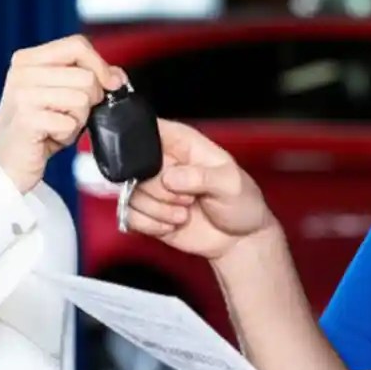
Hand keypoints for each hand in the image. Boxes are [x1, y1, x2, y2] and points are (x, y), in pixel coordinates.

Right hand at [0, 35, 123, 192]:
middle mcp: (22, 73)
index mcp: (27, 60)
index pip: (77, 45)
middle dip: (89, 101)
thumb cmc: (36, 130)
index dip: (100, 65)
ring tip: (56, 126)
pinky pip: (70, 123)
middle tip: (67, 114)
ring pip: (82, 98)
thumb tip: (116, 75)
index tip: (109, 83)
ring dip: (77, 119)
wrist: (7, 164)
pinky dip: (67, 135)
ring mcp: (22, 95)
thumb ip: (87, 77)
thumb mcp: (61, 96)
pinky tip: (49, 138)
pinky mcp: (27, 119)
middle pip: (86, 75)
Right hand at [123, 119, 277, 259]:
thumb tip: (169, 178)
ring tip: (183, 214)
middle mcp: (162, 162)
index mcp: (182, 142)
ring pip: (129, 193)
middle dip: (159, 190)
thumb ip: (202, 176)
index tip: (163, 168)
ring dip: (157, 210)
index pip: (148, 128)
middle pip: (134, 167)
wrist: (239, 241)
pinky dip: (150, 225)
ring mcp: (152, 188)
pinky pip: (129, 216)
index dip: (144, 143)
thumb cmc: (241, 203)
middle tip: (187, 199)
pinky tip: (170, 226)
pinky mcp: (146, 212)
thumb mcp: (231, 183)